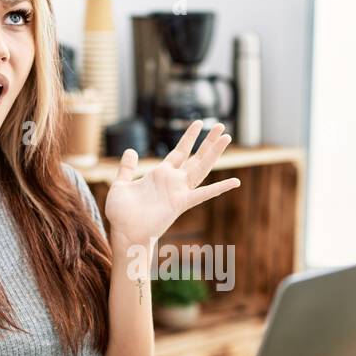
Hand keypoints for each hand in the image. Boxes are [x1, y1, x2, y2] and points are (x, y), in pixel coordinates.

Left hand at [103, 121, 240, 248]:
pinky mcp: (181, 203)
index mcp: (160, 174)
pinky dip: (220, 188)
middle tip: (220, 125)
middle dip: (208, 141)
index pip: (179, 151)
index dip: (189, 137)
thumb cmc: (120, 213)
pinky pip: (204, 194)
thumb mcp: (121, 184)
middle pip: (195, 156)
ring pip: (201, 168)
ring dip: (214, 153)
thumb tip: (131, 150)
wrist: (123, 233)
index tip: (198, 122)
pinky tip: (235, 182)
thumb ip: (127, 168)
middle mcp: (173, 181)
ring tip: (227, 137)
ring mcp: (179, 191)